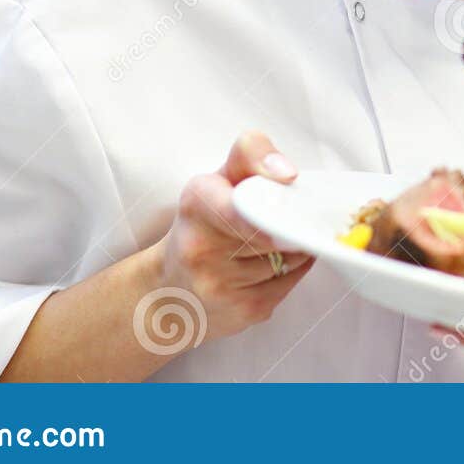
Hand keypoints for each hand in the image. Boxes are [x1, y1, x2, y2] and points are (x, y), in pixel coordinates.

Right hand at [151, 131, 314, 344]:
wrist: (169, 291)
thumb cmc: (205, 223)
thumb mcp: (220, 176)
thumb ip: (252, 153)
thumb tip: (287, 173)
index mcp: (197, 203)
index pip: (241, 206)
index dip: (273, 207)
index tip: (290, 192)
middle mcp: (201, 247)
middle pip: (278, 229)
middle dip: (291, 221)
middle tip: (287, 216)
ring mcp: (220, 285)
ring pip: (291, 255)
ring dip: (294, 246)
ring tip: (271, 242)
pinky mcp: (243, 311)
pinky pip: (292, 281)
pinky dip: (291, 270)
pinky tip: (269, 266)